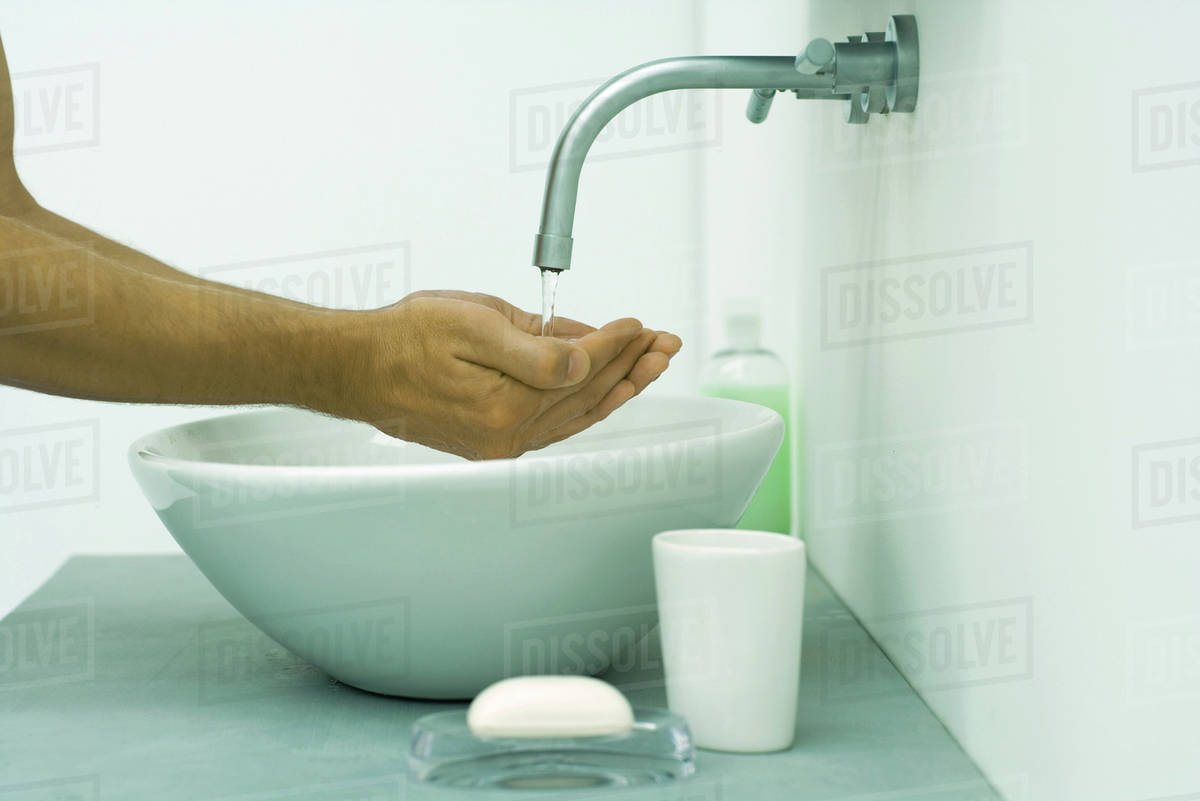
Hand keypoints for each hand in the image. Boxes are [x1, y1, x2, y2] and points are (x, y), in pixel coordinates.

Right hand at [325, 290, 681, 459]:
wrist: (359, 369)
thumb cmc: (405, 337)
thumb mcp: (472, 322)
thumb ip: (535, 345)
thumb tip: (586, 358)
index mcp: (505, 404)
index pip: (581, 368)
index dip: (615, 342)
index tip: (639, 323)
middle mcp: (508, 435)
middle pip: (587, 395)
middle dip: (630, 365)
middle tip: (664, 344)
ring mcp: (502, 444)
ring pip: (577, 413)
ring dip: (619, 387)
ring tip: (651, 365)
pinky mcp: (496, 443)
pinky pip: (557, 424)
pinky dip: (586, 404)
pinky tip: (606, 389)